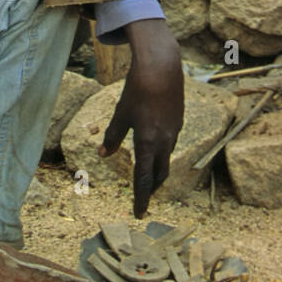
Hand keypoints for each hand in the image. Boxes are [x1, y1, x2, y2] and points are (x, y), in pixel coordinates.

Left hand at [98, 18, 183, 217]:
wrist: (162, 67)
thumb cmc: (137, 90)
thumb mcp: (120, 114)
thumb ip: (112, 135)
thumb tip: (103, 154)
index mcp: (147, 142)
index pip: (144, 178)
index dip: (141, 197)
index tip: (139, 213)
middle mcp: (164, 141)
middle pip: (160, 173)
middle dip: (152, 188)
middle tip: (143, 197)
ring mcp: (174, 131)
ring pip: (166, 157)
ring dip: (157, 169)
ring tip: (148, 175)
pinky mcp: (179, 121)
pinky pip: (170, 143)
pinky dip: (161, 152)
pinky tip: (155, 146)